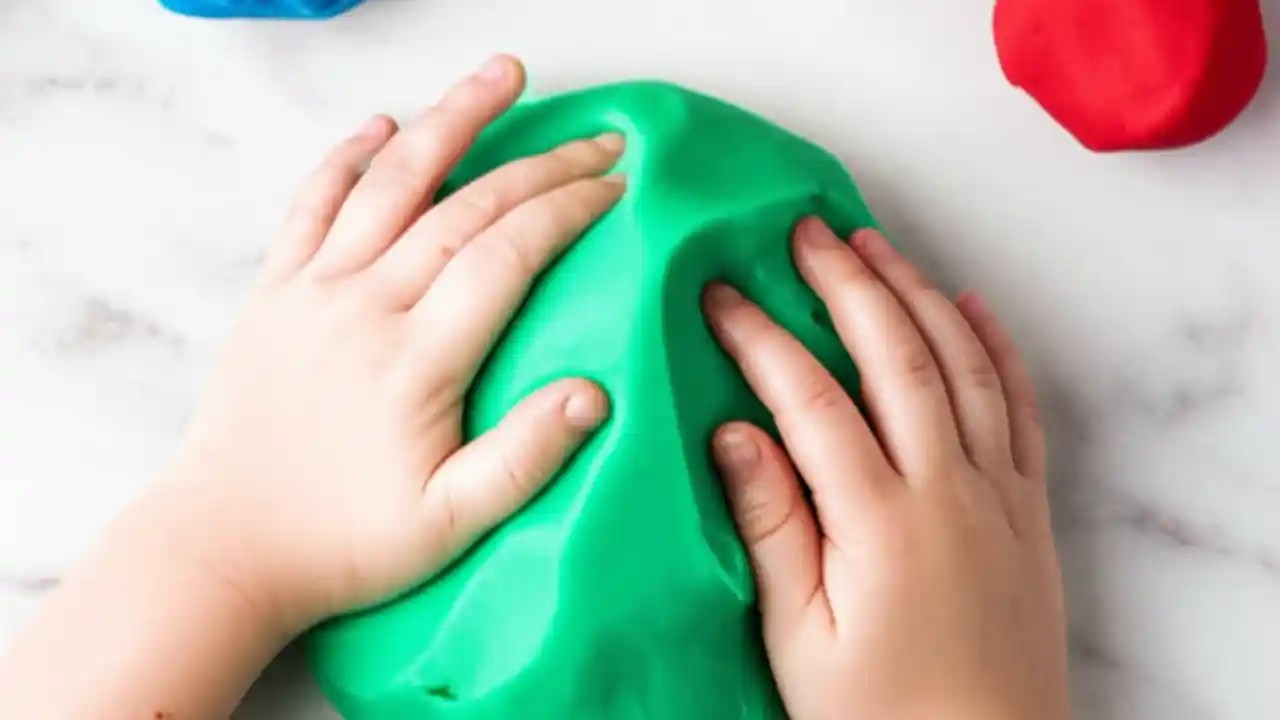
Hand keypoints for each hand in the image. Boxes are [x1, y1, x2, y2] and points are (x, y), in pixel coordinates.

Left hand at [159, 54, 624, 632]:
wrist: (221, 547)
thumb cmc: (340, 543)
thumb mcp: (448, 523)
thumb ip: (525, 457)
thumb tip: (593, 393)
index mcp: (415, 359)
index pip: (506, 256)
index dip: (566, 212)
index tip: (616, 189)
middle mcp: (363, 306)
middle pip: (464, 207)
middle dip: (540, 164)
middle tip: (599, 139)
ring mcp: (312, 292)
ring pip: (389, 181)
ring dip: (449, 119)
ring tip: (500, 74)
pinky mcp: (274, 294)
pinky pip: (310, 204)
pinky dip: (346, 158)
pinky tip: (378, 125)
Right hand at [703, 219, 1068, 719]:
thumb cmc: (881, 714)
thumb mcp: (802, 638)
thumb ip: (772, 529)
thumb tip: (733, 435)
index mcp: (879, 520)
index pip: (812, 400)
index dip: (763, 339)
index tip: (721, 295)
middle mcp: (948, 487)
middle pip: (896, 356)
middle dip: (847, 284)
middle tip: (804, 230)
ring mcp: (998, 491)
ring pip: (962, 363)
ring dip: (917, 293)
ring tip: (874, 244)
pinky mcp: (1028, 507)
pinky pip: (1022, 406)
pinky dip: (997, 347)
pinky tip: (971, 304)